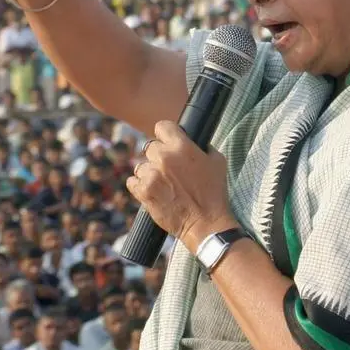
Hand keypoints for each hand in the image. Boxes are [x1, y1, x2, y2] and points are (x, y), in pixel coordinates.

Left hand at [127, 120, 236, 248]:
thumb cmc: (214, 193)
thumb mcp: (217, 162)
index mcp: (182, 147)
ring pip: (141, 166)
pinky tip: (152, 191)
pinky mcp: (143, 192)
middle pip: (150, 147)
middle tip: (168, 169)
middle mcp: (164, 157)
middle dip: (158, 156)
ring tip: (163, 185)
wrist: (206, 224)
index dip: (165, 134)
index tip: (167, 141)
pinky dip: (140, 186)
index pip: (162, 126)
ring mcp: (151, 175)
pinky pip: (132, 181)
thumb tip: (194, 143)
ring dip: (149, 173)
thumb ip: (204, 147)